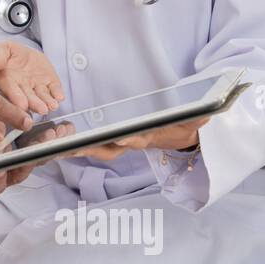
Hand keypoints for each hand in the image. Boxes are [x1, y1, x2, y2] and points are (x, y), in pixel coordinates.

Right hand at [0, 42, 65, 115]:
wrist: (22, 53)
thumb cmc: (7, 54)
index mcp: (6, 81)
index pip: (10, 90)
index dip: (16, 97)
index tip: (22, 104)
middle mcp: (21, 88)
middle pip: (28, 97)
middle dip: (35, 104)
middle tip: (42, 109)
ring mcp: (36, 87)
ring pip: (42, 96)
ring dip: (47, 102)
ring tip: (52, 105)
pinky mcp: (49, 83)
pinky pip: (54, 89)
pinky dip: (57, 93)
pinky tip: (59, 96)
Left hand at [70, 117, 208, 162]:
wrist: (178, 133)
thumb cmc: (183, 125)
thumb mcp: (195, 122)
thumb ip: (200, 119)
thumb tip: (207, 114)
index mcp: (149, 137)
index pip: (138, 139)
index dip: (129, 139)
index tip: (120, 136)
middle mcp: (131, 143)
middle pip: (109, 149)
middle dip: (91, 149)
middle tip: (71, 146)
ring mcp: (119, 144)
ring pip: (96, 148)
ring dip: (77, 148)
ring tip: (56, 144)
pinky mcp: (109, 141)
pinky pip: (90, 144)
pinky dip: (75, 143)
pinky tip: (58, 140)